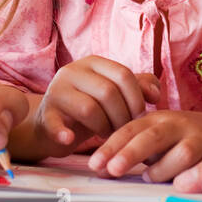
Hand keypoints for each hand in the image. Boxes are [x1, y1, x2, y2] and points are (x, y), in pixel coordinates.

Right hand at [25, 56, 160, 157]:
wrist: (53, 125)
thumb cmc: (91, 107)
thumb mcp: (114, 93)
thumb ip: (138, 87)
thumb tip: (155, 94)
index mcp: (93, 62)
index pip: (123, 74)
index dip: (137, 98)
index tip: (140, 117)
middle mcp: (72, 71)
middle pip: (108, 92)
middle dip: (123, 116)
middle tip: (124, 131)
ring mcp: (56, 92)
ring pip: (89, 108)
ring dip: (105, 127)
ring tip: (108, 136)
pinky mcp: (45, 115)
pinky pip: (56, 124)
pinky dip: (64, 133)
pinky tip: (71, 139)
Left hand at [87, 111, 201, 182]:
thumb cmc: (176, 140)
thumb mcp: (153, 137)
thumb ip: (128, 150)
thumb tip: (101, 170)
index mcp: (156, 119)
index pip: (130, 129)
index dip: (111, 146)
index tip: (95, 164)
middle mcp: (178, 124)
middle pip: (153, 136)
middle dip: (131, 153)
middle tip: (113, 169)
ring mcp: (200, 138)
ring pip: (181, 154)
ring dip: (162, 170)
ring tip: (150, 177)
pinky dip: (191, 179)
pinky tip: (180, 185)